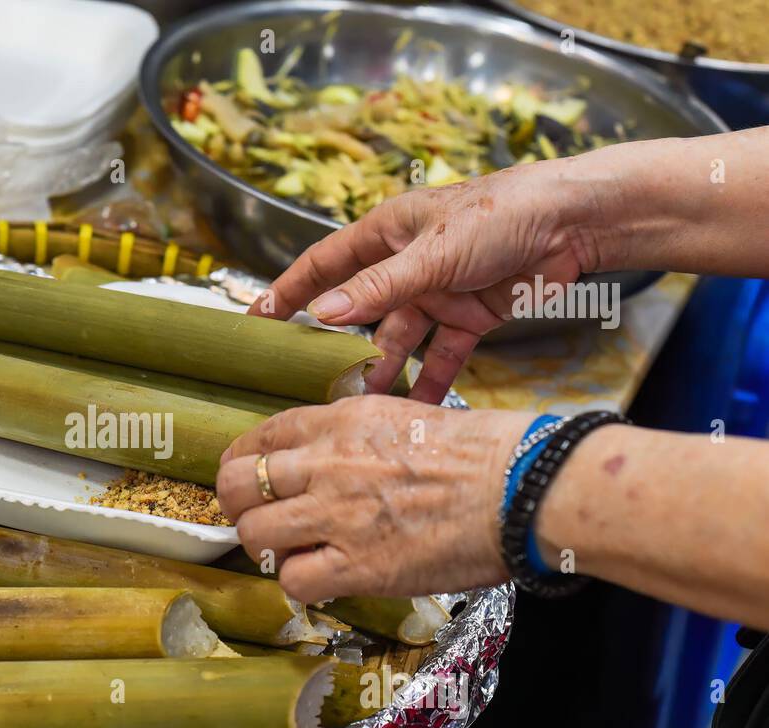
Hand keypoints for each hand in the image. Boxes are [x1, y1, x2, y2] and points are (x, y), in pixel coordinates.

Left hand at [216, 396, 534, 602]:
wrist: (523, 488)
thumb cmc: (483, 452)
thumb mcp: (406, 415)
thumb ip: (354, 434)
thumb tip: (326, 456)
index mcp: (341, 420)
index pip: (261, 435)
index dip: (242, 460)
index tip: (243, 475)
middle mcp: (327, 464)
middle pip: (237, 485)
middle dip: (238, 505)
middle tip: (258, 518)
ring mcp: (337, 516)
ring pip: (255, 534)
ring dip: (267, 547)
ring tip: (292, 552)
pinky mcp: (358, 565)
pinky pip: (294, 580)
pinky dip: (301, 584)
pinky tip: (323, 578)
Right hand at [250, 157, 616, 402]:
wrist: (576, 222)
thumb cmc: (502, 213)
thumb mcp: (433, 252)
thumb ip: (379, 287)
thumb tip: (323, 312)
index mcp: (388, 232)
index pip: (325, 264)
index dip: (291, 290)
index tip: (258, 319)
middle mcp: (407, 263)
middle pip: (359, 308)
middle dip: (336, 343)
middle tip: (306, 378)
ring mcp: (438, 292)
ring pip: (398, 338)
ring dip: (381, 368)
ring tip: (359, 402)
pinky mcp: (470, 315)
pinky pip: (441, 354)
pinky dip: (430, 379)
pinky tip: (415, 407)